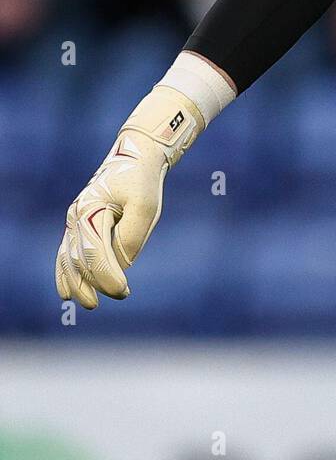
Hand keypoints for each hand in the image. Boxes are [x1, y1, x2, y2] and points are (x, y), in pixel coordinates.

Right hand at [55, 85, 202, 308]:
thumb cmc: (142, 181)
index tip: (124, 291)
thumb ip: (131, 237)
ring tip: (89, 303)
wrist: (136, 156)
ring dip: (78, 283)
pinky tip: (67, 292)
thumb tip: (120, 265)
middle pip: (79, 260)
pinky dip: (65, 273)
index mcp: (91, 210)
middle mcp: (76, 216)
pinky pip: (66, 253)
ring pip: (68, 260)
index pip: (95, 253)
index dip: (107, 276)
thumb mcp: (145, 207)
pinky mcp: (78, 224)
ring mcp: (74, 220)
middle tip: (121, 295)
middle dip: (96, 283)